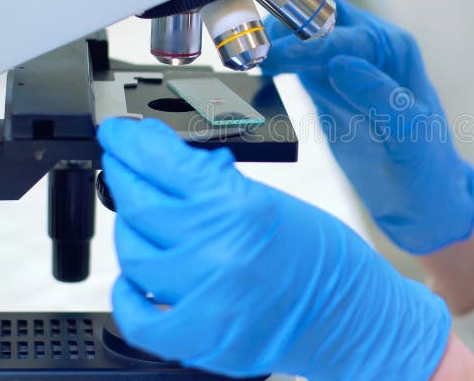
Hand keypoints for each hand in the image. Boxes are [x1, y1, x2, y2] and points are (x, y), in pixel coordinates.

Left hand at [98, 118, 451, 380]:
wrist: (353, 317)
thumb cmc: (325, 258)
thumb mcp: (271, 202)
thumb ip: (217, 187)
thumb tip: (173, 166)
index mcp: (241, 210)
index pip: (163, 165)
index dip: (133, 143)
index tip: (120, 133)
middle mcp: (217, 255)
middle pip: (140, 206)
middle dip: (125, 175)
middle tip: (123, 161)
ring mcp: (206, 302)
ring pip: (134, 256)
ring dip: (131, 229)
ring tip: (145, 217)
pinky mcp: (202, 340)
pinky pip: (139, 318)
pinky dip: (129, 294)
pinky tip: (136, 277)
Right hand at [262, 0, 473, 254]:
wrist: (420, 199)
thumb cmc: (426, 165)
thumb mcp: (410, 133)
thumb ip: (378, 95)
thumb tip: (339, 61)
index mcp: (391, 50)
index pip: (340, 33)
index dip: (304, 40)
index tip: (271, 51)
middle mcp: (366, 48)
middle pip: (316, 15)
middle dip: (283, 19)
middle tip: (247, 38)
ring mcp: (342, 67)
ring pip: (300, 35)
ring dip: (271, 39)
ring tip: (240, 53)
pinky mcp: (323, 90)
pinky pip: (293, 64)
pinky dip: (271, 62)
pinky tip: (251, 69)